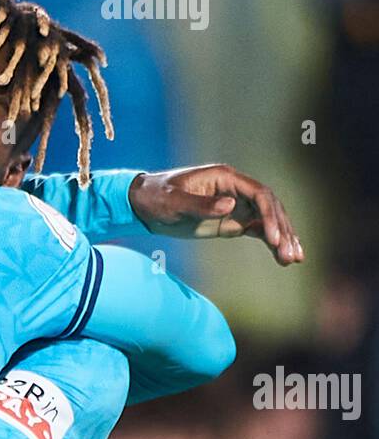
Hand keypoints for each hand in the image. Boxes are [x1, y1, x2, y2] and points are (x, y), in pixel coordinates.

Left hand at [129, 165, 303, 265]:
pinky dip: (270, 242)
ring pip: (267, 220)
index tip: (273, 238)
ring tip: (294, 260)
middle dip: (282, 230)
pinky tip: (282, 258)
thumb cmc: (157, 197)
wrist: (143, 204)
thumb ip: (201, 205)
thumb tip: (230, 206)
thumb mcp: (174, 202)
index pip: (259, 194)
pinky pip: (257, 230)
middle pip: (269, 207)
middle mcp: (236, 189)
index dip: (270, 215)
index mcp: (226, 178)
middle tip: (290, 255)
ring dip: (282, 238)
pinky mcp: (231, 222)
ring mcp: (235, 205)